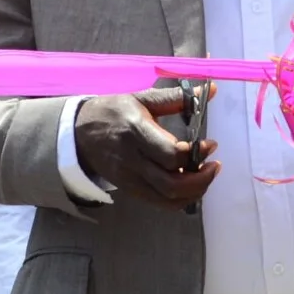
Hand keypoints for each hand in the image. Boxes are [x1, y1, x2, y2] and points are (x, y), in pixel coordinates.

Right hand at [73, 88, 218, 207]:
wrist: (79, 133)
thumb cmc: (114, 112)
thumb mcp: (141, 98)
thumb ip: (175, 97)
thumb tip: (211, 90)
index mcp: (136, 131)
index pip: (170, 154)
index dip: (195, 153)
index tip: (210, 144)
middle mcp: (133, 160)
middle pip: (171, 183)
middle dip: (200, 179)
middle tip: (214, 165)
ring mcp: (130, 179)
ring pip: (167, 198)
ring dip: (194, 191)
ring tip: (206, 175)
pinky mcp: (130, 190)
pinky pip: (160, 203)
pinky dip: (181, 199)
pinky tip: (191, 186)